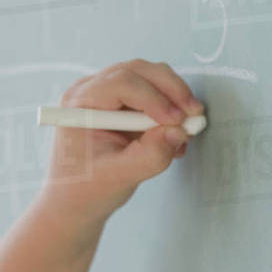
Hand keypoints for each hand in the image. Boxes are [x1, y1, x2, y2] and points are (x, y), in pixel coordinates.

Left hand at [39, 59, 202, 226]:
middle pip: (138, 71)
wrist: (77, 200)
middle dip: (171, 90)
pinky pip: (154, 93)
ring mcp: (107, 94)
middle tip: (194, 113)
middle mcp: (91, 91)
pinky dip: (172, 109)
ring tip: (187, 129)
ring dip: (174, 98)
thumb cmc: (87, 189)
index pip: (120, 83)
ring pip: (149, 78)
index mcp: (79, 105)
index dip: (153, 97)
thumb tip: (178, 133)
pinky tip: (176, 138)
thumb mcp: (118, 177)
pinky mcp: (124, 103)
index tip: (176, 120)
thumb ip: (149, 156)